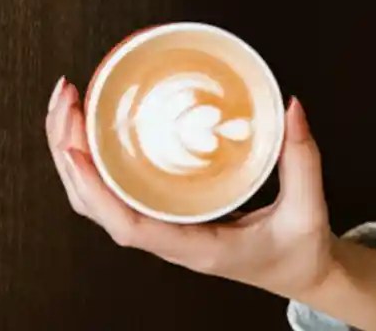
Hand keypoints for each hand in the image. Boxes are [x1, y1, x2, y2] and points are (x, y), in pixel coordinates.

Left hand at [44, 77, 334, 299]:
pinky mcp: (161, 211)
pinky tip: (90, 124)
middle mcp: (166, 238)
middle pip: (94, 205)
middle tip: (67, 100)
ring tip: (67, 104)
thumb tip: (291, 108)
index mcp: (194, 247)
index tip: (74, 150)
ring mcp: (159, 226)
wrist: (302, 274)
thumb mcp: (308, 209)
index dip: (95, 189)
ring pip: (95, 198)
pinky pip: (112, 188)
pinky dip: (92, 157)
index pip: (129, 227)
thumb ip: (302, 159)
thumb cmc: (298, 251)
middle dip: (69, 152)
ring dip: (72, 151)